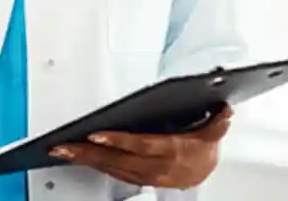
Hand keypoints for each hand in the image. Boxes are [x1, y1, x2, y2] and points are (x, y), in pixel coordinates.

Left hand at [49, 106, 232, 189]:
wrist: (204, 172)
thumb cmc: (202, 149)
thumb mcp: (213, 132)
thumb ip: (217, 122)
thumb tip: (224, 109)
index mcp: (172, 151)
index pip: (142, 145)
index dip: (118, 140)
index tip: (98, 133)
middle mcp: (155, 167)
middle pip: (117, 160)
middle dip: (88, 153)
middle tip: (64, 146)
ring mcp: (144, 175)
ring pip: (110, 168)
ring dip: (86, 159)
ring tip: (63, 151)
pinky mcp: (137, 178)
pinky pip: (112, 172)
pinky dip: (94, 164)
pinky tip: (79, 157)